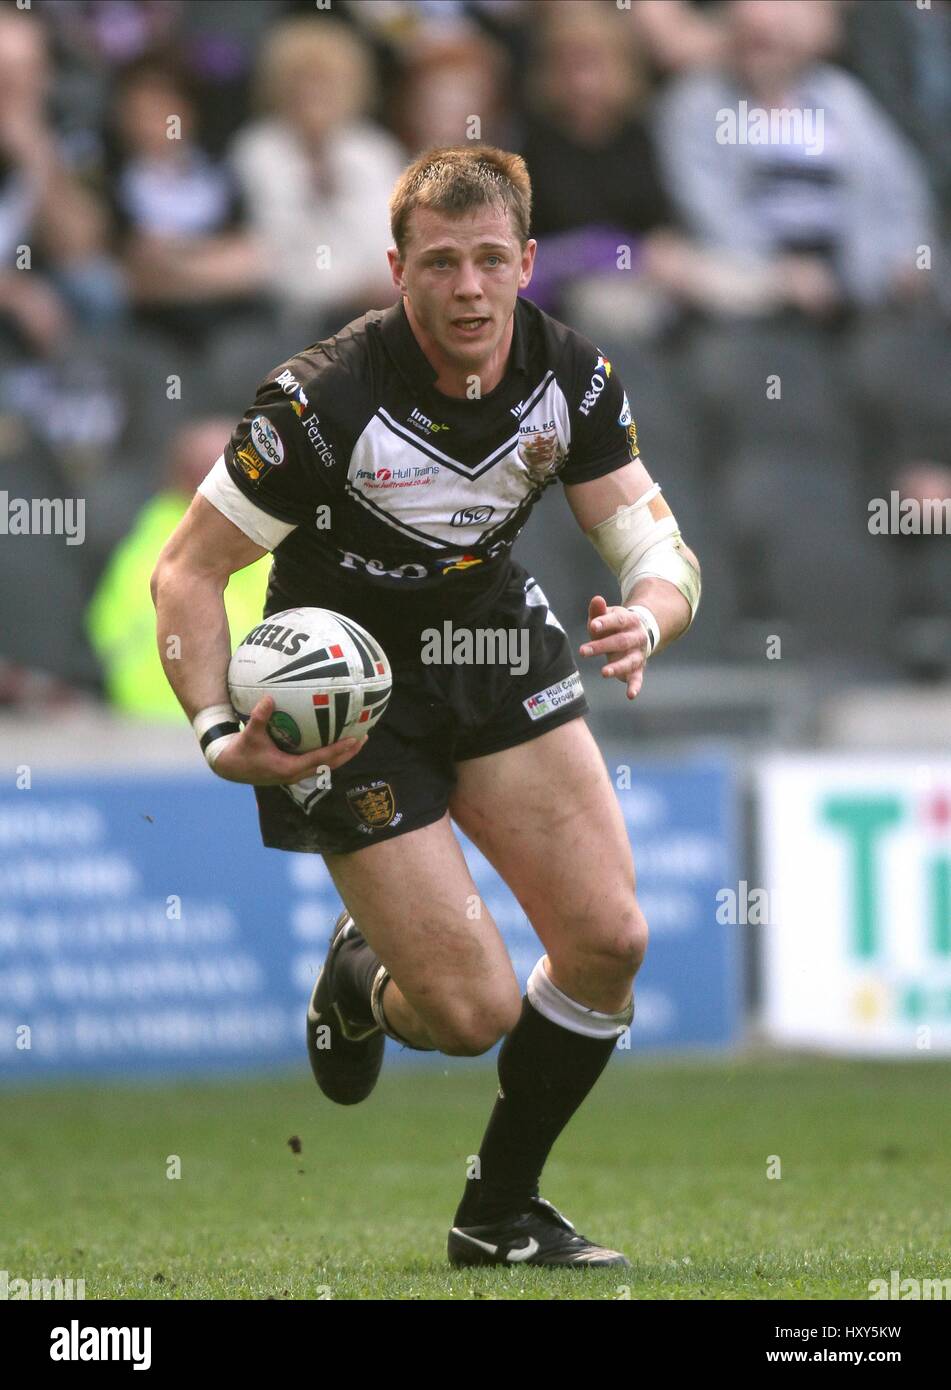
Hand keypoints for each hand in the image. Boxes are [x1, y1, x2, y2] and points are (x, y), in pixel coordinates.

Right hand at [212, 694, 366, 785]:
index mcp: (289, 768)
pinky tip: (332, 738)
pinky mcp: (292, 770)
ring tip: (356, 739)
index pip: (320, 759)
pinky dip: (328, 752)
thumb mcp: (249, 735)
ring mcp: (295, 773)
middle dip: (348, 753)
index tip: (354, 739)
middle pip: (330, 765)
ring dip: (342, 754)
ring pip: (325, 765)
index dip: (338, 749)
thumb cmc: (240, 751)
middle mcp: (296, 774)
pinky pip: (316, 761)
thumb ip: (259, 718)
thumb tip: (269, 698)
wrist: (229, 767)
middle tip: (364, 737)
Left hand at [579, 595, 649, 700]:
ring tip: (604, 672)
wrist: (638, 632)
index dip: (605, 623)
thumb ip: (599, 610)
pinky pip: (638, 678)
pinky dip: (635, 687)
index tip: (592, 626)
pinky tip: (630, 695)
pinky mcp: (638, 667)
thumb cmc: (615, 625)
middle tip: (582, 651)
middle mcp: (637, 637)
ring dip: (617, 667)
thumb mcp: (607, 615)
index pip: (618, 620)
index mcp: (629, 620)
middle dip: (601, 646)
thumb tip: (596, 599)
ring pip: (630, 661)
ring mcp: (638, 653)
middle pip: (620, 641)